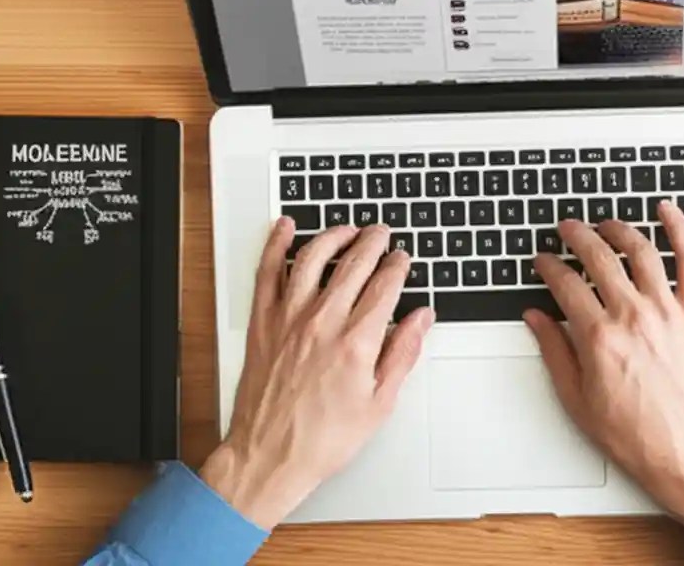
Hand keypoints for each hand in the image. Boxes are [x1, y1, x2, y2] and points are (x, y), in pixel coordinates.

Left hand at [200, 218, 434, 528]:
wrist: (269, 455)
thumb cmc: (321, 439)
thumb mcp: (379, 404)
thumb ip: (403, 354)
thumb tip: (421, 320)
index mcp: (356, 342)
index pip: (384, 286)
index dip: (397, 266)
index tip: (402, 258)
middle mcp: (322, 322)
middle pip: (353, 263)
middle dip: (372, 242)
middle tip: (381, 233)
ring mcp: (288, 318)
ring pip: (313, 257)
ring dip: (333, 235)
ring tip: (347, 228)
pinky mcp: (262, 322)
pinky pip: (267, 271)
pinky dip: (275, 245)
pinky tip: (285, 229)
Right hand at [524, 201, 683, 529]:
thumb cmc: (634, 432)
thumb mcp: (577, 398)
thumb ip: (555, 350)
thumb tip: (536, 319)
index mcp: (600, 337)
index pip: (565, 284)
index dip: (548, 267)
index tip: (543, 262)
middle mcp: (634, 317)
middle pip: (599, 258)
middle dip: (576, 237)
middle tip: (567, 230)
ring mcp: (668, 312)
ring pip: (641, 251)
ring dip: (619, 229)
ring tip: (605, 224)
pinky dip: (680, 231)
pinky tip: (668, 212)